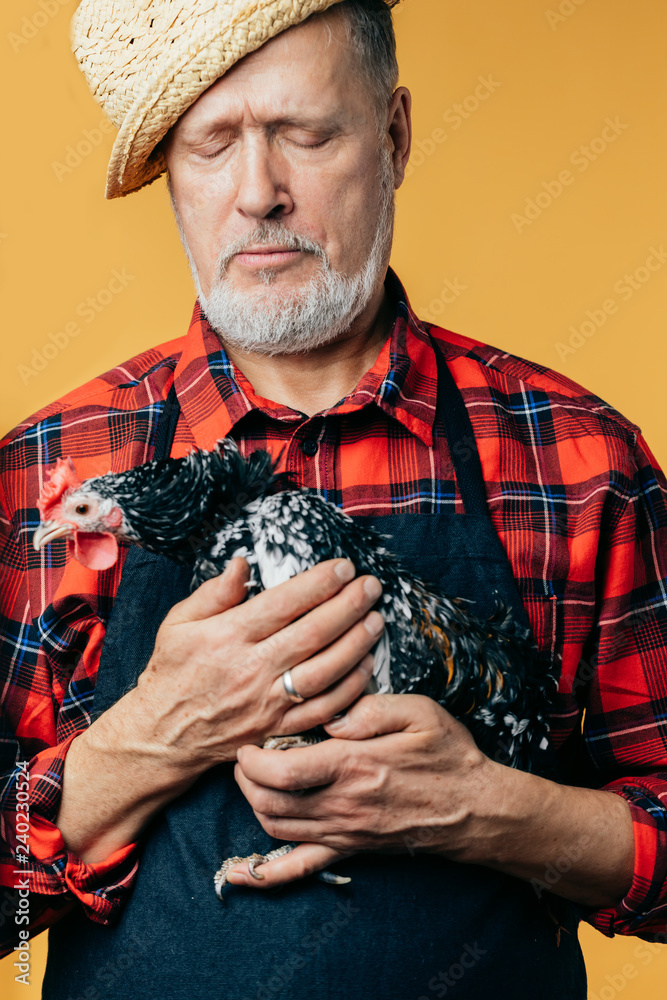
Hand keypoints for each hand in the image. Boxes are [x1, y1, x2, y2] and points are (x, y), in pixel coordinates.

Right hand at [129, 557, 384, 773]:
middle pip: (312, 634)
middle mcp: (251, 669)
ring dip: (356, 644)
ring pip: (325, 671)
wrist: (161, 735)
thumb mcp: (179, 623)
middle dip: (349, 606)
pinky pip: (324, 709)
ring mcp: (268, 703)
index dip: (318, 583)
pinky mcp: (278, 729)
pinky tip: (365, 665)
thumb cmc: (172, 672)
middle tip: (372, 586)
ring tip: (377, 620)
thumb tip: (243, 564)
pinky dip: (350, 688)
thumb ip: (214, 593)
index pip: (283, 603)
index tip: (344, 566)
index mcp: (228, 636)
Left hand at [228, 693, 491, 888]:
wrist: (476, 808)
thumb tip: (332, 714)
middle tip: (244, 755)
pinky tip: (236, 874)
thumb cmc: (449, 756)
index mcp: (355, 766)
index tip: (249, 741)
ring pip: (276, 829)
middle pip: (269, 801)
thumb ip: (372, 708)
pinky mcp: (349, 848)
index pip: (283, 771)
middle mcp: (343, 804)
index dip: (253, 757)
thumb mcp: (420, 713)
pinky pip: (299, 868)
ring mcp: (344, 832)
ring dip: (252, 806)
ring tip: (251, 781)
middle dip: (245, 779)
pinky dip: (263, 874)